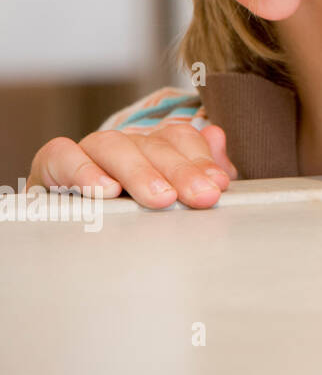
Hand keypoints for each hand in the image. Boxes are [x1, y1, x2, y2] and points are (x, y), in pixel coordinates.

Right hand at [27, 123, 236, 209]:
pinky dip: (83, 170)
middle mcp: (121, 145)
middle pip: (151, 144)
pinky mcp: (49, 166)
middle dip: (180, 171)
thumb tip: (217, 135)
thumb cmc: (125, 218)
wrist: (62, 238)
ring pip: (112, 145)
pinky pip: (62, 155)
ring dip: (139, 171)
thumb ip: (197, 172)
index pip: (178, 138)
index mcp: (150, 148)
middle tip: (201, 196)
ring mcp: (85, 152)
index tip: (219, 185)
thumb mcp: (168, 198)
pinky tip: (105, 190)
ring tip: (160, 198)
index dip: (200, 159)